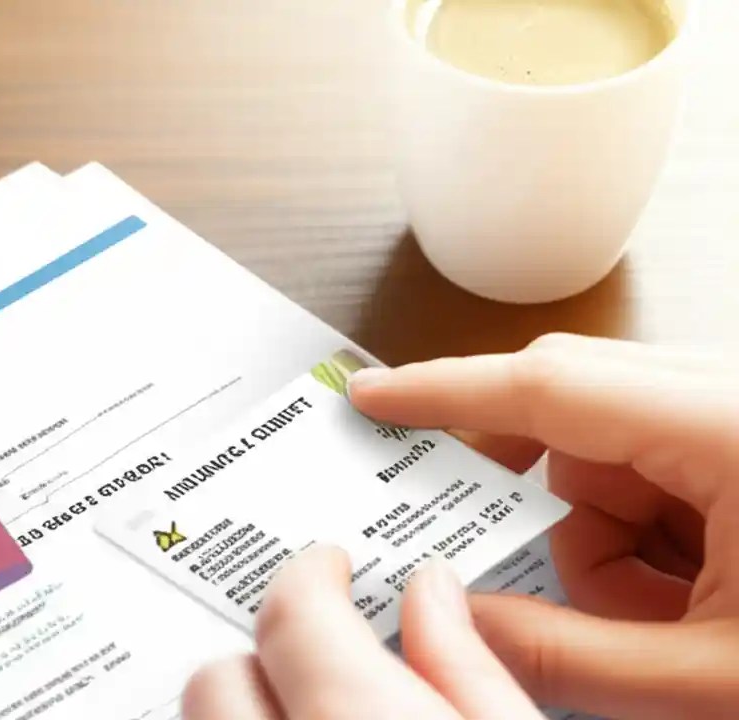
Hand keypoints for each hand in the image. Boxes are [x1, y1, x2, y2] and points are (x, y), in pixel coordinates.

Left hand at [183, 546, 543, 718]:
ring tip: (310, 710)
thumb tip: (433, 591)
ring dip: (246, 709)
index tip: (329, 570)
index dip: (309, 576)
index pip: (290, 612)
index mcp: (359, 717)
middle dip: (262, 655)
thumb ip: (468, 664)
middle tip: (319, 661)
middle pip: (218, 679)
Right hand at [347, 334, 738, 718]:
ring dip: (608, 535)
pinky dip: (645, 532)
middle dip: (539, 505)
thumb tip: (461, 624)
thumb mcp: (714, 680)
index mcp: (731, 423)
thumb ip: (571, 656)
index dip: (446, 391)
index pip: (549, 385)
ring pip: (610, 449)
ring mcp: (737, 412)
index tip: (375, 398)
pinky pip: (654, 466)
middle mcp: (733, 396)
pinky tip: (690, 594)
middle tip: (509, 558)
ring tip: (668, 615)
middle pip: (571, 413)